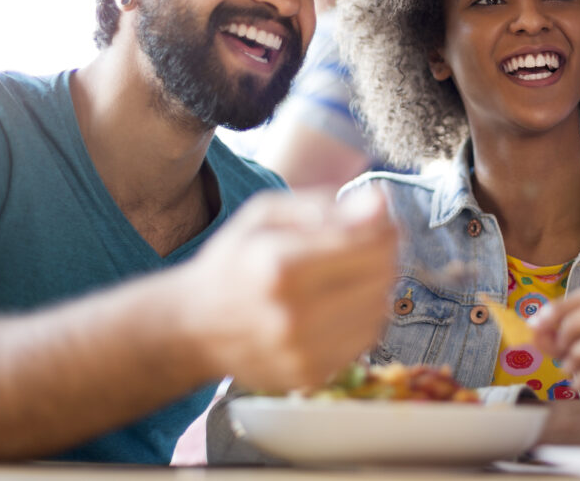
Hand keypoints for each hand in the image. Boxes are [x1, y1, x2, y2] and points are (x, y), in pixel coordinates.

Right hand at [183, 187, 397, 391]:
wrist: (194, 328)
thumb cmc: (234, 262)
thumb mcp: (266, 215)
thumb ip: (325, 206)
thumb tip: (380, 203)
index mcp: (280, 265)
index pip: (369, 244)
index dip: (385, 228)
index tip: (380, 222)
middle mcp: (293, 314)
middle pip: (380, 277)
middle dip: (383, 255)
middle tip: (367, 246)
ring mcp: (303, 352)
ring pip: (379, 309)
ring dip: (376, 287)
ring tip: (348, 275)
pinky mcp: (312, 376)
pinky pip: (365, 340)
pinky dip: (363, 317)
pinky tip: (338, 305)